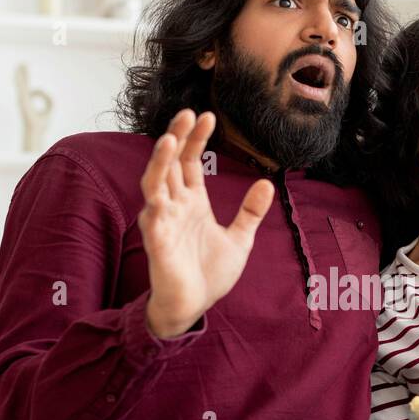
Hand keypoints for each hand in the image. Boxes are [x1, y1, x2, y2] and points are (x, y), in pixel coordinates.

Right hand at [139, 109, 275, 337]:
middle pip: (171, 163)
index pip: (190, 162)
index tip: (208, 117)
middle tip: (188, 112)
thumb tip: (266, 183)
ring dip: (160, 160)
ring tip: (169, 137)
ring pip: (156, 181)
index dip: (196, 139)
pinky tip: (159, 181)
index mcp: (193, 202)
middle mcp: (175, 205)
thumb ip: (250, 212)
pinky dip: (155, 195)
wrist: (193, 307)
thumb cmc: (209, 274)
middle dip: (178, 138)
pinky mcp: (156, 239)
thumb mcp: (240, 239)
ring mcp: (163, 220)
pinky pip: (152, 212)